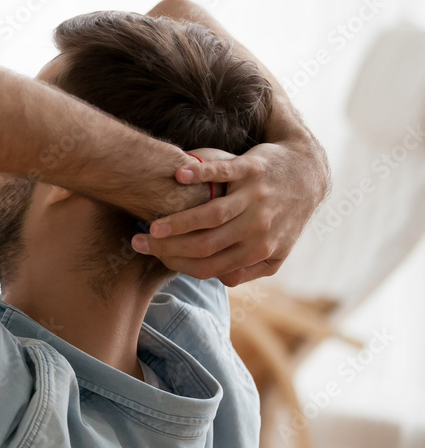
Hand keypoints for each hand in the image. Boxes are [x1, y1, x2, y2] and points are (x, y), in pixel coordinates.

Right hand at [130, 141, 328, 285]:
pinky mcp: (252, 168)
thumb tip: (221, 279)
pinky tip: (177, 175)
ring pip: (211, 214)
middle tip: (139, 244)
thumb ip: (250, 267)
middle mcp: (257, 225)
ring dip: (178, 221)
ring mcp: (255, 196)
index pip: (210, 266)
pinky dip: (199, 173)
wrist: (307, 172)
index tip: (155, 258)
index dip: (178, 265)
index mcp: (259, 249)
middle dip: (168, 248)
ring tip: (152, 226)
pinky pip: (223, 172)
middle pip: (205, 244)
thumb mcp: (277, 248)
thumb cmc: (284, 212)